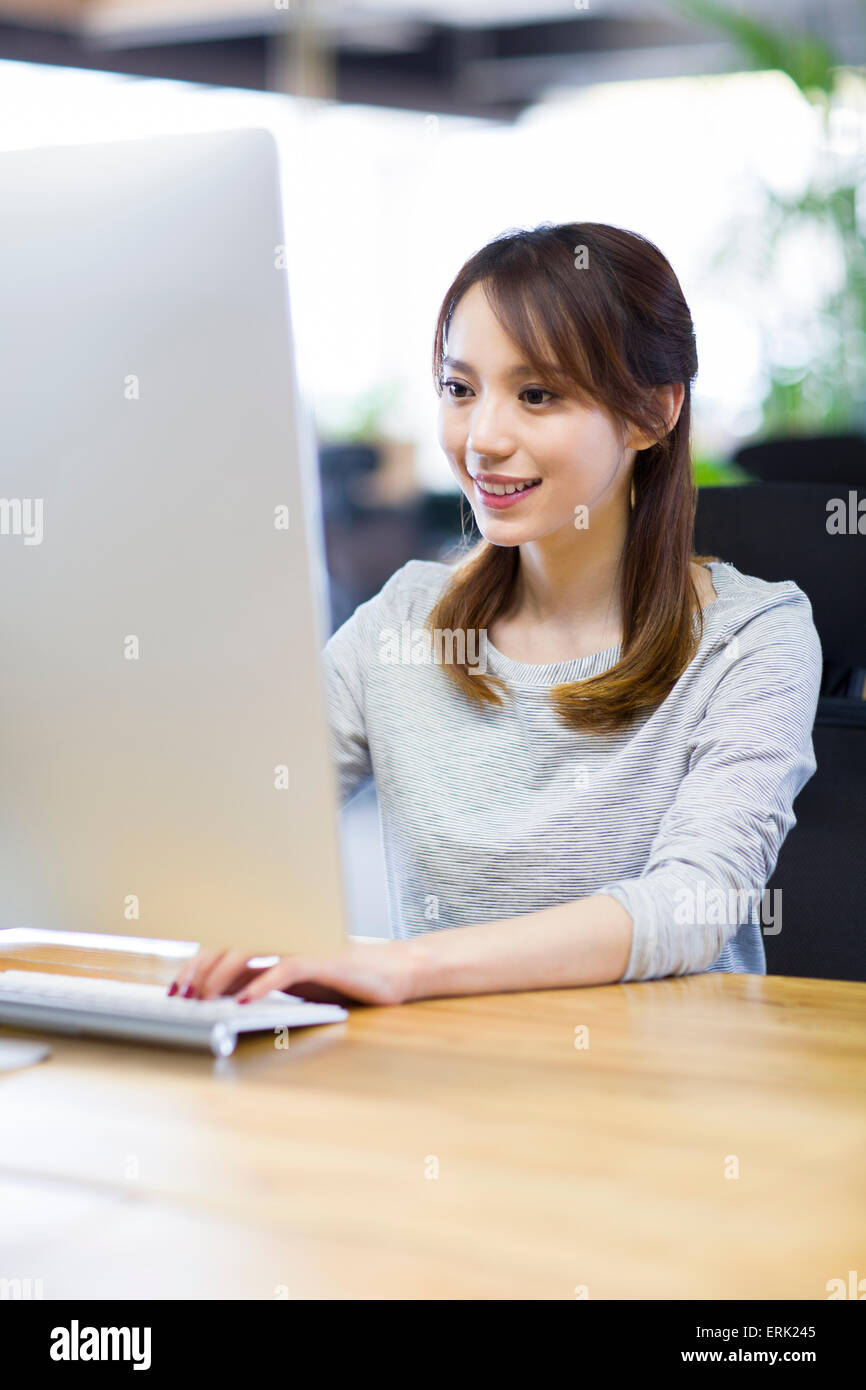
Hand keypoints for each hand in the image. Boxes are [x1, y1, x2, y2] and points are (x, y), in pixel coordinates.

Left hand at [167, 937, 417, 1006]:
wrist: (388, 973)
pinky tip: (245, 1002)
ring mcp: (300, 945)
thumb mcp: (287, 983)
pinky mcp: (322, 959)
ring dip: (220, 976)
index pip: (222, 945)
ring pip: (249, 951)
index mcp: (272, 940)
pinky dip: (262, 983)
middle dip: (199, 970)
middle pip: (227, 944)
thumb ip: (255, 981)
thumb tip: (214, 993)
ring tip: (204, 999)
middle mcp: (282, 937)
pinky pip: (285, 968)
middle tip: (182, 997)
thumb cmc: (338, 978)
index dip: (195, 965)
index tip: (175, 990)